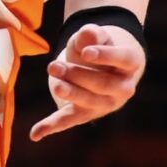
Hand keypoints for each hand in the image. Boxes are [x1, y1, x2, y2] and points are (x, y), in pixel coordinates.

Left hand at [29, 24, 145, 140]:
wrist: (97, 68)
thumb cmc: (97, 47)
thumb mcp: (95, 36)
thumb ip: (92, 34)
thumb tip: (88, 33)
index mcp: (130, 64)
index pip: (123, 59)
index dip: (106, 56)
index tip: (86, 53)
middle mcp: (122, 88)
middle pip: (103, 83)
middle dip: (77, 75)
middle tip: (54, 66)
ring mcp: (104, 104)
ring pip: (87, 102)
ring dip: (68, 93)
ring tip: (54, 83)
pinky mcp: (84, 114)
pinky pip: (68, 120)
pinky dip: (51, 126)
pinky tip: (35, 133)